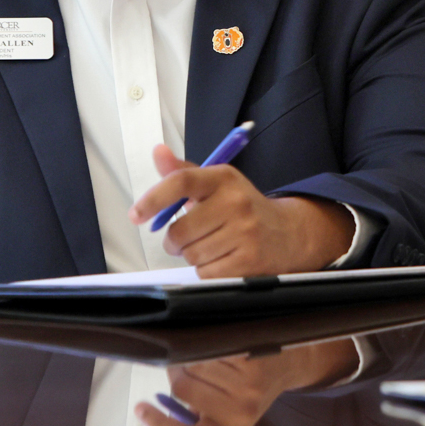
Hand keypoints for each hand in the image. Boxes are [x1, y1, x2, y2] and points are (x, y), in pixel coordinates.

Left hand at [128, 145, 352, 276]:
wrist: (288, 233)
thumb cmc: (242, 207)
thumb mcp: (217, 184)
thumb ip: (184, 172)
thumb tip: (158, 152)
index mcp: (223, 178)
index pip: (181, 181)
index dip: (153, 198)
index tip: (136, 215)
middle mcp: (235, 202)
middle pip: (180, 230)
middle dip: (175, 241)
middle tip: (185, 239)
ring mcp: (244, 232)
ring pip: (191, 254)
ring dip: (193, 256)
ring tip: (211, 246)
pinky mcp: (249, 260)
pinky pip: (207, 272)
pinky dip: (207, 271)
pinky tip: (223, 259)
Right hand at [133, 341, 357, 425]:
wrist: (283, 366)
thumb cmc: (242, 396)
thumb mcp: (218, 421)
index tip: (140, 410)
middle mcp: (239, 413)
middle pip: (181, 388)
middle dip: (178, 374)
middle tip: (192, 370)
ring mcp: (247, 385)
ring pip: (194, 364)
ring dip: (192, 357)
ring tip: (210, 358)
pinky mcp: (251, 359)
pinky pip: (208, 348)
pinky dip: (206, 345)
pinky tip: (220, 348)